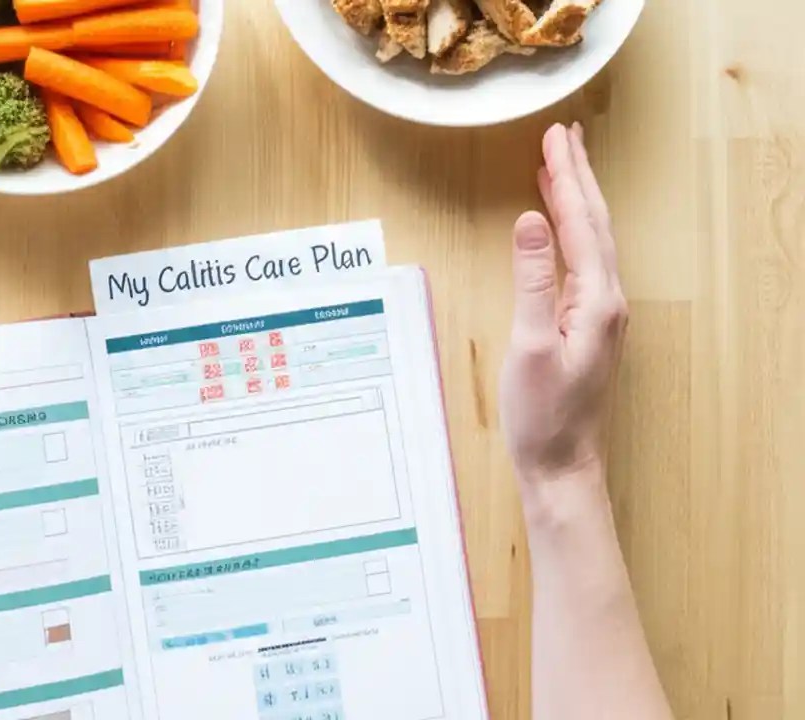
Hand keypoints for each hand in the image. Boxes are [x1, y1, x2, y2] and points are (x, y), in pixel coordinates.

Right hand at [500, 123, 626, 492]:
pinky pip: (585, 261)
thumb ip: (532, 280)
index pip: (581, 223)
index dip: (566, 178)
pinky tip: (560, 227)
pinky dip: (573, 231)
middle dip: (578, 177)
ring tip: (563, 166)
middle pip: (596, 224)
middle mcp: (608, 301)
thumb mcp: (529, 345)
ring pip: (594, 240)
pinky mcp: (589, 326)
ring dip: (578, 200)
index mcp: (596, 300)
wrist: (561, 464)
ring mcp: (602, 314)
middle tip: (563, 136)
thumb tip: (530, 221)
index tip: (554, 138)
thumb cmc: (542, 414)